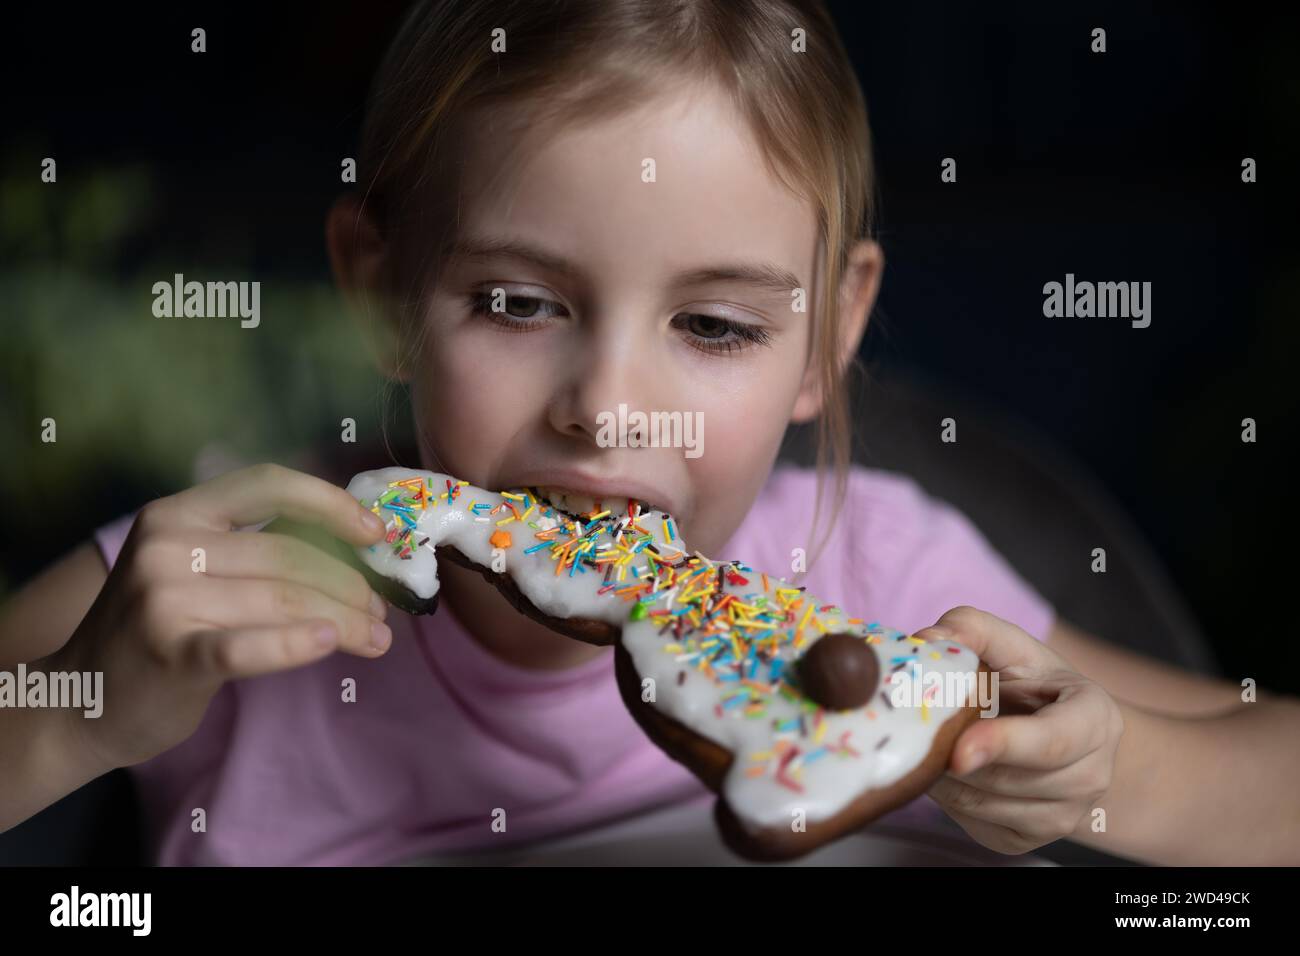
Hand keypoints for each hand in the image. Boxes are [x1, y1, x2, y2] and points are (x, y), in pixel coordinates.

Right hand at [50, 463, 390, 770]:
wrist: (79, 703)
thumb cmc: (160, 632)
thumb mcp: (193, 570)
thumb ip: (256, 551)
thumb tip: (358, 550)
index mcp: (177, 513)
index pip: (268, 485)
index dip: (331, 504)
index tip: (377, 534)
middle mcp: (166, 545)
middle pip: (289, 555)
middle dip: (351, 584)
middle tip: (382, 613)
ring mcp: (163, 598)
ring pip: (284, 600)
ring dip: (345, 620)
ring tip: (377, 639)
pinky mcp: (170, 653)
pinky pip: (251, 645)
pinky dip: (299, 644)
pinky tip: (331, 643)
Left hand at [918, 606, 1123, 854]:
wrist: (1063, 736)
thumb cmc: (1033, 684)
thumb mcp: (1014, 646)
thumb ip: (973, 628)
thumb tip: (929, 638)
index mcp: (1095, 719)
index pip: (1052, 742)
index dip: (1003, 745)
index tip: (958, 750)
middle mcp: (1091, 775)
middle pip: (1008, 779)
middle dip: (956, 755)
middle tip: (923, 727)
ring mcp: (1064, 815)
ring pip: (983, 806)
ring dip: (946, 776)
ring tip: (938, 740)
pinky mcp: (1030, 839)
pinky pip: (974, 823)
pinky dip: (949, 798)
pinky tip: (952, 768)